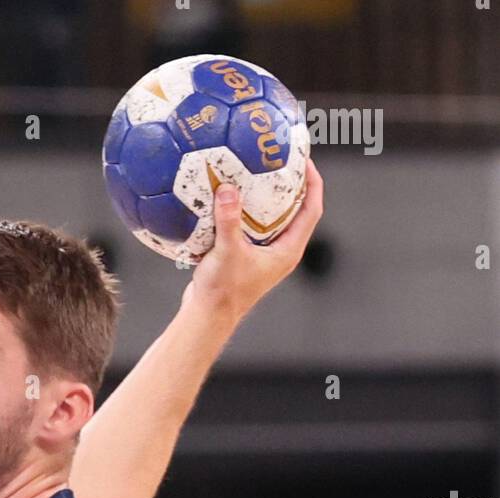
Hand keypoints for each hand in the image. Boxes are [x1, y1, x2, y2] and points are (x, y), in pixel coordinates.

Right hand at [184, 156, 323, 322]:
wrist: (206, 316)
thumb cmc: (222, 291)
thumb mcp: (227, 252)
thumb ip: (229, 221)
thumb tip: (227, 189)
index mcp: (287, 251)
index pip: (311, 210)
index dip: (313, 183)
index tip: (306, 160)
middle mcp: (280, 251)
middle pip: (295, 210)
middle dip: (290, 183)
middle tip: (280, 158)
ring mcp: (264, 254)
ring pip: (272, 217)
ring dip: (267, 195)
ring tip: (256, 169)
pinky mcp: (246, 255)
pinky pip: (252, 225)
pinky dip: (246, 208)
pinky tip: (231, 193)